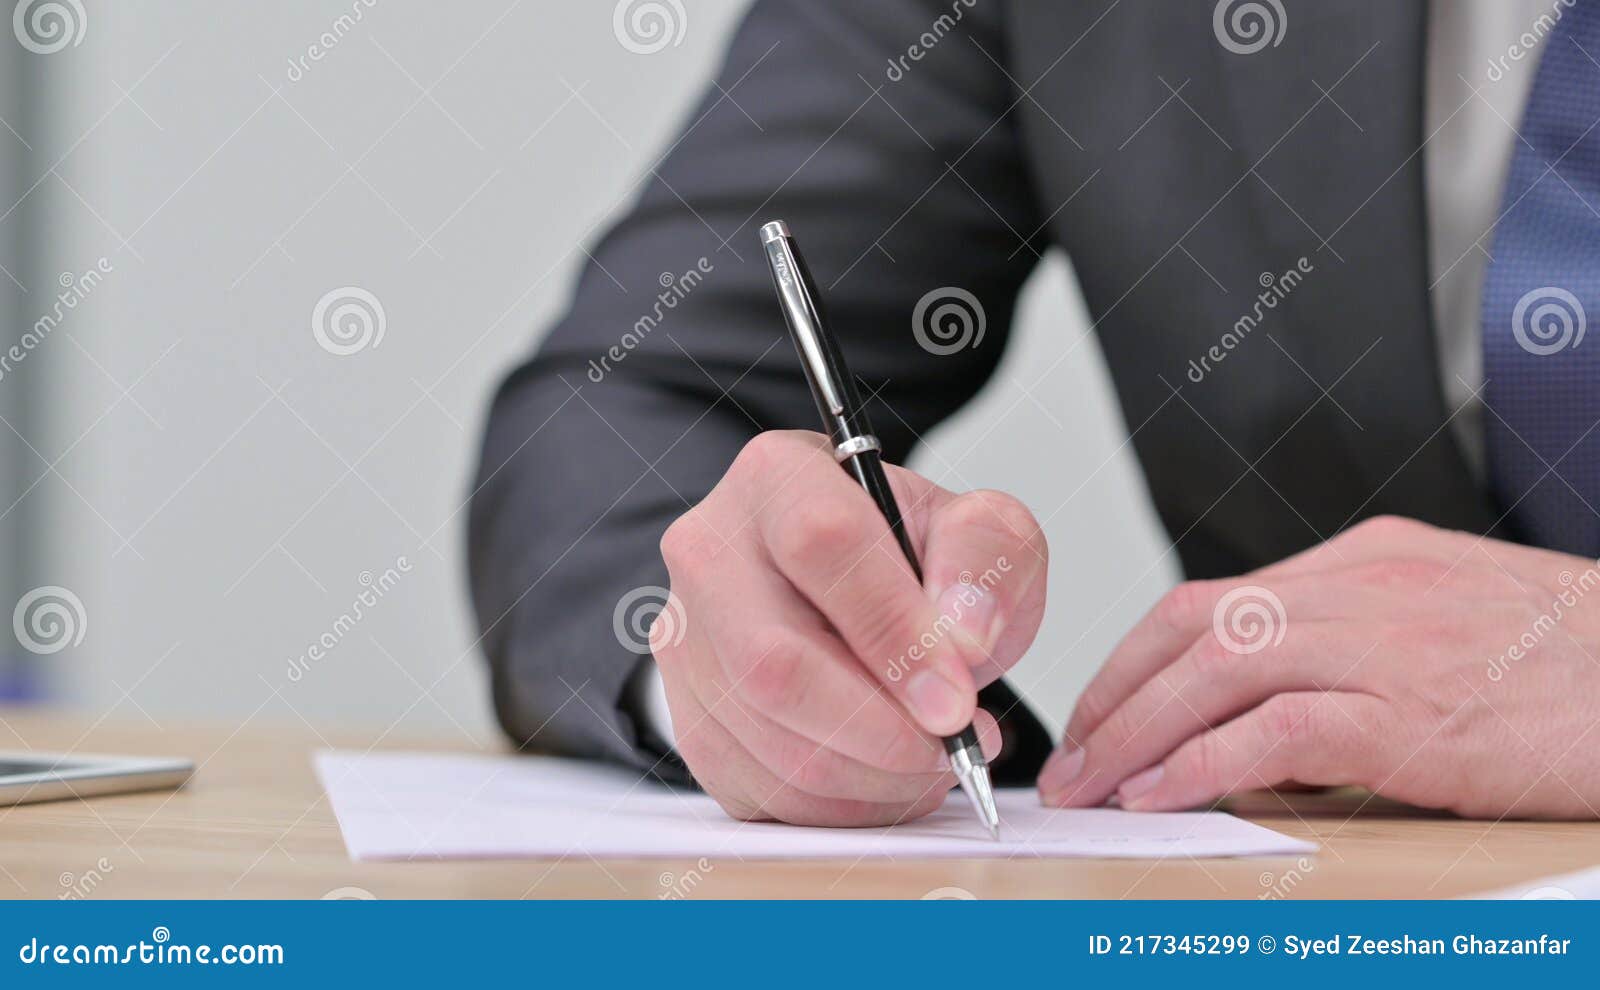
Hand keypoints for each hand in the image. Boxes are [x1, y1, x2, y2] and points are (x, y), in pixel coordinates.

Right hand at [655, 430, 1047, 824]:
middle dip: (883, 728)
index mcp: (777, 477)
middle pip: (775, 663)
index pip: (822, 545)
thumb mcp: (978, 526)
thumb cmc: (910, 556)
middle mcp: (709, 553)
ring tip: (935, 757)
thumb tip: (963, 632)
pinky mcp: (688, 717)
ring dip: (874, 774)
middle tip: (954, 744)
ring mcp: (685, 642)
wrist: (853, 592)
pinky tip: (888, 775)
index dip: (895, 631)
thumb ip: (987, 553)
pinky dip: (843, 803)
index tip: (956, 695)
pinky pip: (762, 789)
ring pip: (771, 739)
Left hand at [1039, 516, 1599, 818]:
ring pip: (1216, 669)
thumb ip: (1351, 654)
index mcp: (1365, 561)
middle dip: (1116, 692)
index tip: (1105, 708)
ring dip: (1136, 729)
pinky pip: (1275, 732)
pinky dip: (1203, 763)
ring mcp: (1384, 644)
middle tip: (1074, 755)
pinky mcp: (1410, 715)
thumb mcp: (1446, 624)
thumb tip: (1260, 726)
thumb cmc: (1569, 665)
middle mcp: (1361, 588)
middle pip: (1193, 624)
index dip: (1141, 658)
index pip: (1213, 598)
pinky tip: (1163, 793)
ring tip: (1094, 783)